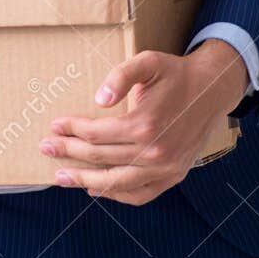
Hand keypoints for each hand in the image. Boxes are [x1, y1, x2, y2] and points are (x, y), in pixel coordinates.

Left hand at [39, 40, 247, 205]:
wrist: (212, 90)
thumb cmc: (175, 74)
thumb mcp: (148, 62)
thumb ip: (120, 76)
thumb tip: (99, 101)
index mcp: (145, 125)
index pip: (95, 134)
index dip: (71, 129)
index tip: (54, 126)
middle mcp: (155, 152)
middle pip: (99, 158)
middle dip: (68, 152)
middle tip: (46, 148)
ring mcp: (165, 169)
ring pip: (115, 183)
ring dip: (84, 181)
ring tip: (62, 176)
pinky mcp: (173, 177)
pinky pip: (139, 195)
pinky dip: (116, 195)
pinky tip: (96, 189)